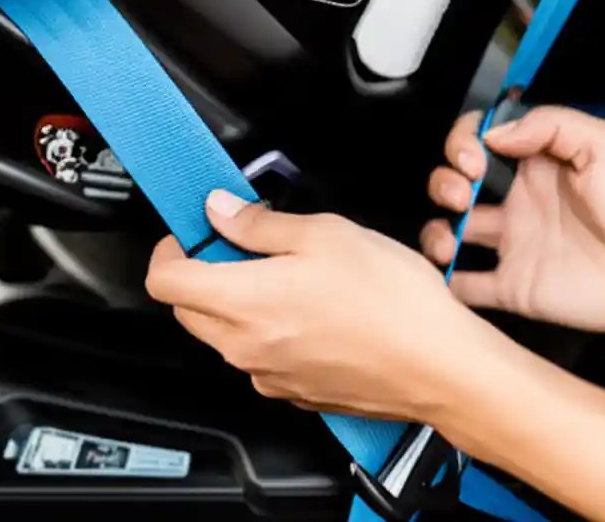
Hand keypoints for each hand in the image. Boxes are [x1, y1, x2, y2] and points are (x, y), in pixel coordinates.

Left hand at [146, 191, 520, 422]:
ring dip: (237, 303)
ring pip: (223, 334)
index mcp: (243, 301)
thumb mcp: (326, 233)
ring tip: (290, 277)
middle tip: (244, 246)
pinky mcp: (293, 393)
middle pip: (187, 309)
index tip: (194, 232)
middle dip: (202, 273)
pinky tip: (313, 311)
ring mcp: (268, 375)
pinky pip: (259, 357)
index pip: (163, 280)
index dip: (170, 249)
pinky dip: (269, 332)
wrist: (441, 367)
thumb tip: (220, 210)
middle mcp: (245, 346)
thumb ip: (260, 223)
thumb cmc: (393, 302)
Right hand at [421, 106, 604, 331]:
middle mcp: (520, 203)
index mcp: (537, 165)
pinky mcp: (517, 288)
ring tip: (448, 238)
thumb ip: (550, 125)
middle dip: (443, 182)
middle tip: (463, 192)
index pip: (481, 142)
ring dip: (435, 231)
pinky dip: (446, 284)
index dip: (463, 143)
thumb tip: (494, 136)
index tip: (475, 158)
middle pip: (455, 185)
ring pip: (451, 234)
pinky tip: (444, 274)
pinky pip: (469, 287)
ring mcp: (516, 246)